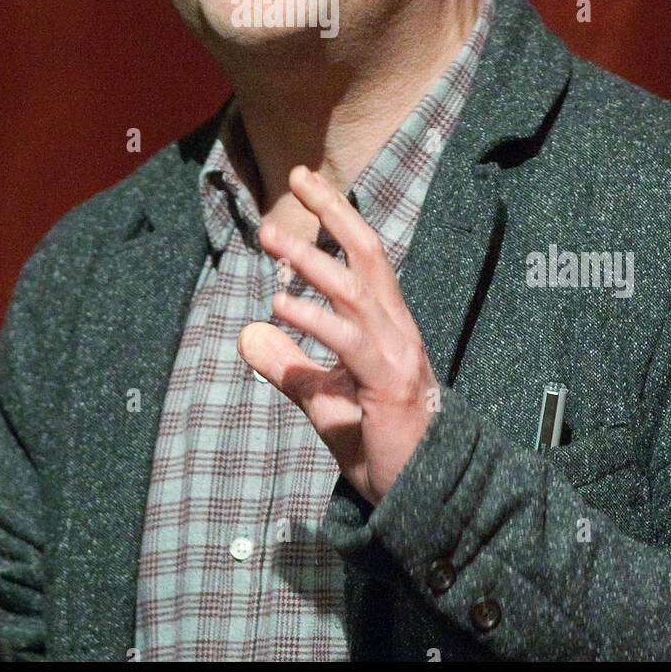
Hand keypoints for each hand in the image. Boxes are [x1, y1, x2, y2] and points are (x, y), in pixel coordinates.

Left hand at [237, 165, 439, 506]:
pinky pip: (348, 343)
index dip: (337, 214)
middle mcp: (396, 328)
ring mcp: (396, 353)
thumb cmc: (379, 443)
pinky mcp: (388, 384)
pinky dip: (313, 320)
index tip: (306, 181)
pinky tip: (280, 307)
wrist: (423, 494)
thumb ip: (288, 366)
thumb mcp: (323, 399)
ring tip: (270, 237)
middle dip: (333, 211)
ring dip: (309, 261)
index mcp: (386, 323)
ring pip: (353, 291)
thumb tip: (246, 334)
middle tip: (297, 177)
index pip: (364, 254)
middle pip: (367, 253)